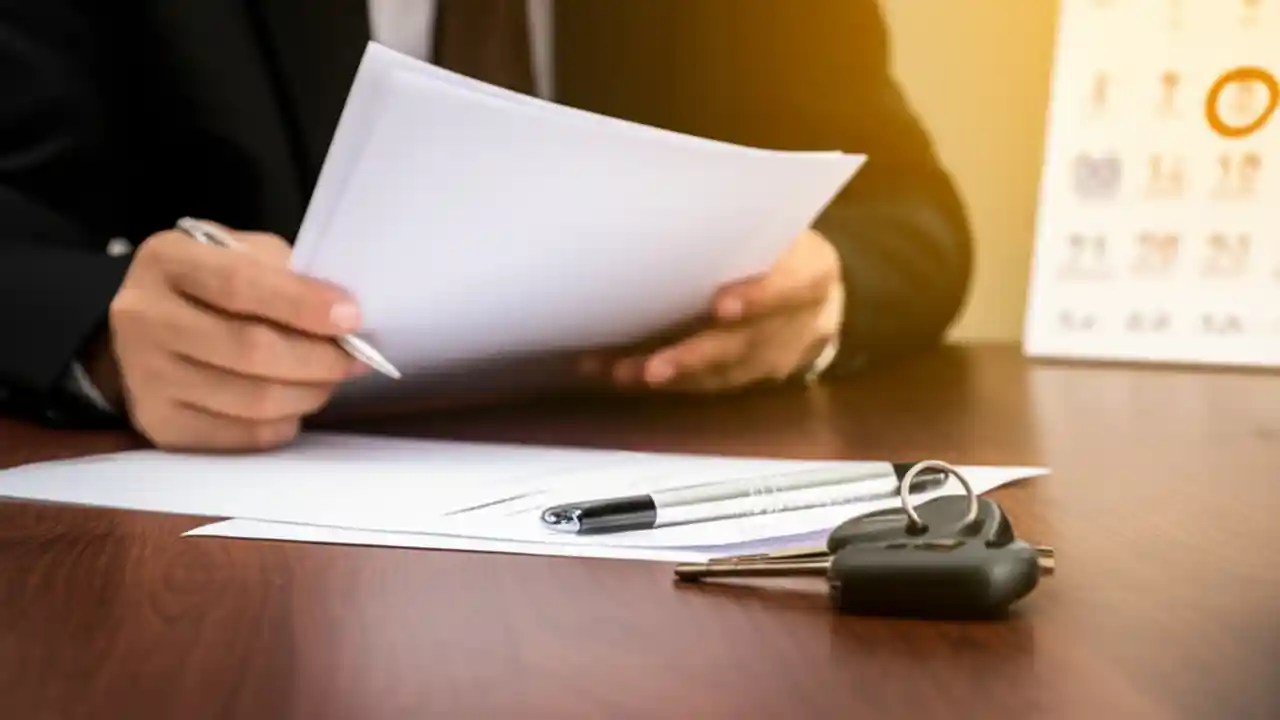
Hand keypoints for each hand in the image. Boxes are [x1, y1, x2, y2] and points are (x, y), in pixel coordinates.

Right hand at [94, 224, 367, 450]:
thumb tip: (343, 317)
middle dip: (319, 358)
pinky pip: (242, 435)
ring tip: (330, 379)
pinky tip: (295, 404)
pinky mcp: (159, 424)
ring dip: (309, 392)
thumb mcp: (243, 255)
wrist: (151, 328)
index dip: (302, 304)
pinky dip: (284, 423)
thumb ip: (286, 274)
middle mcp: (143, 317)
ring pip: (252, 400)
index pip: (239, 284)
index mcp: (167, 261)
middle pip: (250, 349)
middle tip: (356, 358)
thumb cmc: (214, 286)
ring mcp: (145, 376)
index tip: (352, 317)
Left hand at [582, 229, 844, 392]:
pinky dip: (665, 380)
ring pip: (720, 373)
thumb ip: (740, 221)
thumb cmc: (780, 243)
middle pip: (747, 344)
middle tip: (652, 367)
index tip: (721, 307)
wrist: (815, 294)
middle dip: (695, 356)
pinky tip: (623, 372)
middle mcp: (801, 325)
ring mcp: (776, 357)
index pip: (793, 286)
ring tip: (619, 371)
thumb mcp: (775, 222)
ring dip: (667, 374)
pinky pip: (706, 385)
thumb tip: (670, 195)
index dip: (759, 299)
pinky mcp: (749, 377)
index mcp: (814, 272)